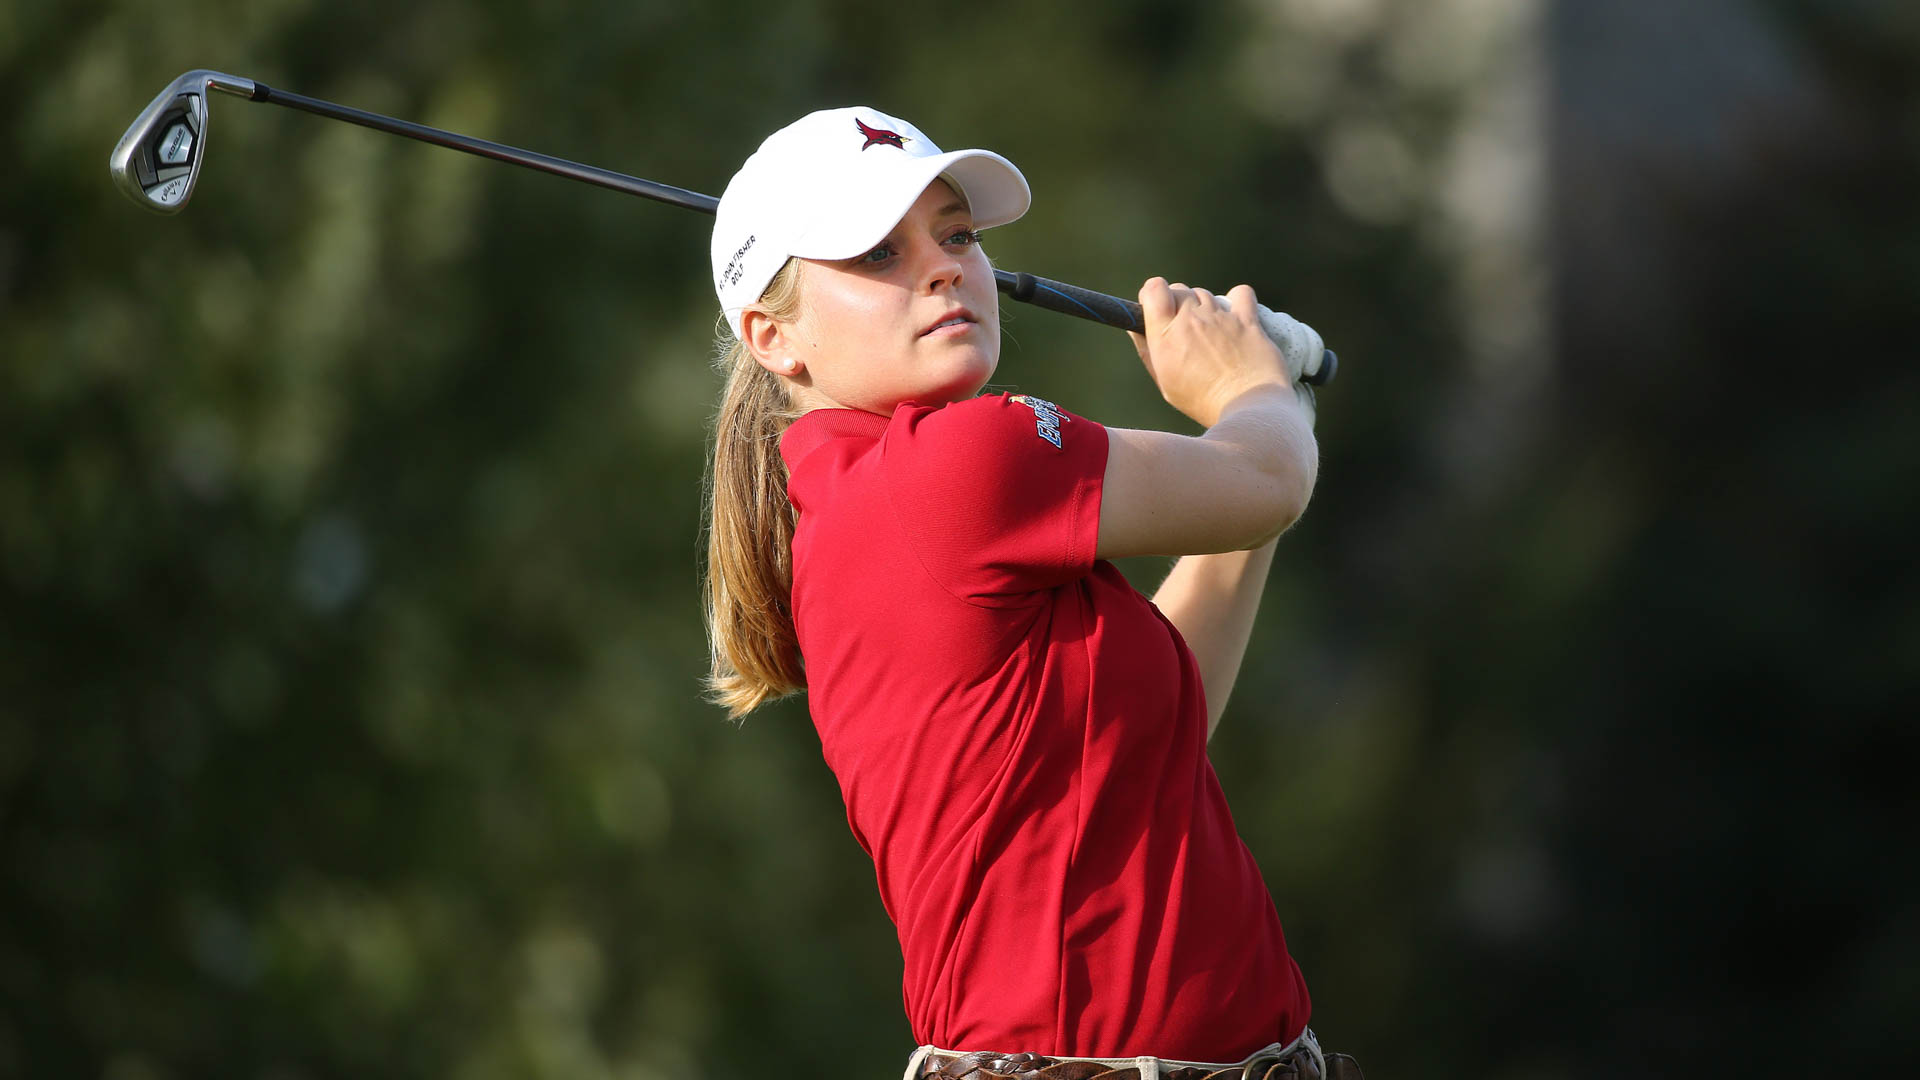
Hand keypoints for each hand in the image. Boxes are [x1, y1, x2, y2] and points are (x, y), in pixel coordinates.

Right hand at [1128, 278, 1294, 427]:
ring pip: (1205, 294)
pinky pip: (1241, 293)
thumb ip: (1147, 351)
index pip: (1154, 289)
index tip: (1157, 306)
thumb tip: (1135, 329)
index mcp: (1166, 336)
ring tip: (1211, 333)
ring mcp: (1221, 317)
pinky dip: (1237, 300)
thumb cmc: (1203, 401)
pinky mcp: (1247, 320)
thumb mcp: (1165, 382)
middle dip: (1178, 304)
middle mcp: (1192, 320)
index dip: (1153, 293)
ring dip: (1204, 307)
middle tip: (1185, 329)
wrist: (1247, 406)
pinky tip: (1236, 316)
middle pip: (1179, 290)